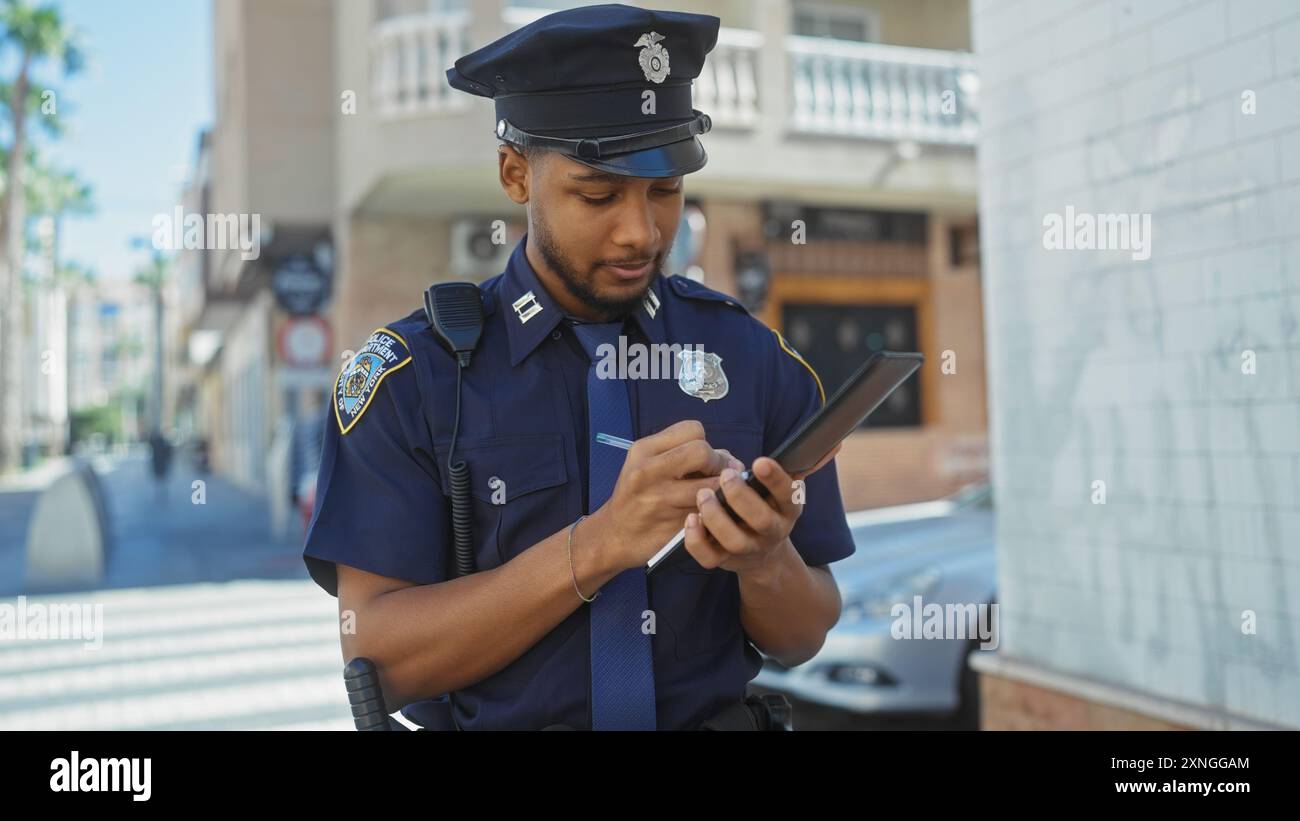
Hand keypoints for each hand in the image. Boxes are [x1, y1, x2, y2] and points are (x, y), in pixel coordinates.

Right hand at [591, 420, 740, 571]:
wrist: (614, 535)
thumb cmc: (637, 496)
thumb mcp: (647, 464)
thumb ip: (684, 454)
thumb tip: (730, 459)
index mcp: (644, 449)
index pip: (693, 430)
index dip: (706, 443)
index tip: (706, 460)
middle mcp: (648, 471)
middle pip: (702, 451)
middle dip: (719, 463)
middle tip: (720, 477)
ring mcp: (659, 500)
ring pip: (710, 486)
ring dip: (722, 491)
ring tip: (718, 496)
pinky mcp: (671, 524)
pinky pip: (708, 513)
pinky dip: (715, 512)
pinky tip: (709, 514)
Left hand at [683, 442, 841, 574]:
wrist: (764, 555)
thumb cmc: (770, 508)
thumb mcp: (788, 490)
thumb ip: (806, 465)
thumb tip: (835, 443)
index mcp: (789, 508)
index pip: (788, 494)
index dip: (775, 479)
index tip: (759, 461)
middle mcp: (772, 531)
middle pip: (761, 520)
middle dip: (741, 497)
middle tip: (725, 476)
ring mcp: (748, 549)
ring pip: (734, 541)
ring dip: (716, 517)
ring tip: (703, 494)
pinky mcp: (724, 562)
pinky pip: (709, 558)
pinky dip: (696, 541)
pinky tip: (690, 518)